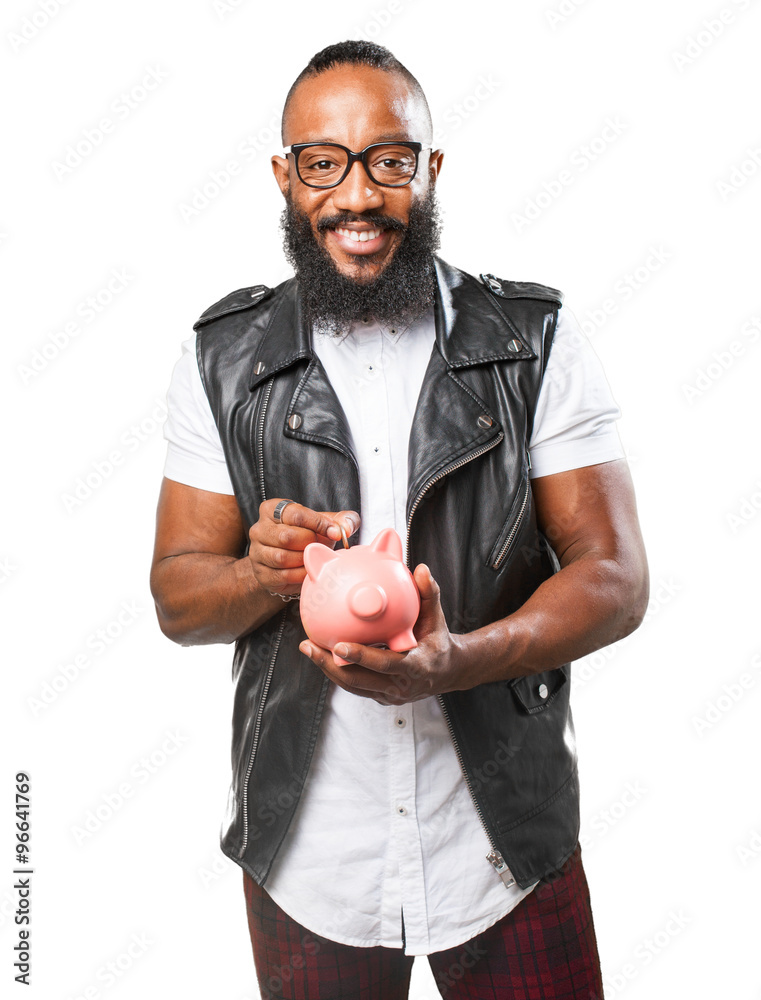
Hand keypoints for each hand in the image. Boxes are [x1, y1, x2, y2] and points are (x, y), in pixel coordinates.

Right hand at [248, 500, 358, 598]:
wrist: (291, 563)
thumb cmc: (308, 537)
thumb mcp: (324, 523)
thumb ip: (342, 519)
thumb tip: (346, 528)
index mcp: (272, 509)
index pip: (295, 514)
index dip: (319, 523)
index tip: (335, 532)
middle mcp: (259, 529)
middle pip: (287, 536)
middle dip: (311, 543)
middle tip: (321, 546)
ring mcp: (257, 552)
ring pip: (283, 557)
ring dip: (306, 560)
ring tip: (314, 557)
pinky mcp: (261, 574)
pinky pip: (284, 575)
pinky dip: (302, 574)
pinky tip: (309, 570)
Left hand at [298, 564, 467, 704]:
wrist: (447, 672)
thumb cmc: (438, 640)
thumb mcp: (437, 617)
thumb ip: (429, 593)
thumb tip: (420, 569)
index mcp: (415, 667)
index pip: (384, 664)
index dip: (361, 657)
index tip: (339, 645)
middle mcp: (400, 686)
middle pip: (358, 680)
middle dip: (329, 665)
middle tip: (309, 645)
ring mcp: (388, 694)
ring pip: (351, 685)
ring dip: (326, 668)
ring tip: (308, 648)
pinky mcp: (380, 697)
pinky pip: (354, 685)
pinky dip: (336, 671)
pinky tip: (321, 653)